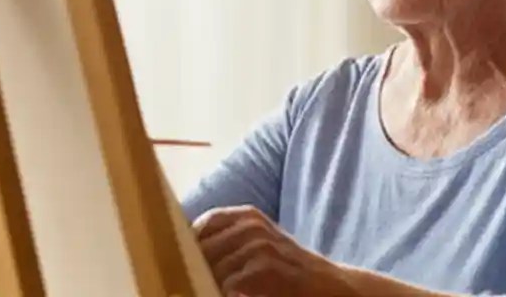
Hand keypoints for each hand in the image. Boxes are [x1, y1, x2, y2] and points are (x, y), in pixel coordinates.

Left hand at [193, 206, 353, 296]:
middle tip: (185, 281)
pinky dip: (222, 292)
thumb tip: (182, 253)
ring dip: (204, 283)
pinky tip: (232, 294)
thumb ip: (227, 243)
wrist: (330, 285)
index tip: (175, 262)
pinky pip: (230, 283)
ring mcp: (260, 246)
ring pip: (212, 267)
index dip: (184, 244)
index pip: (200, 224)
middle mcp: (252, 225)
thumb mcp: (258, 245)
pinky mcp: (267, 269)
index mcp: (247, 216)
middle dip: (191, 268)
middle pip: (201, 247)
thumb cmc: (287, 270)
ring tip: (205, 288)